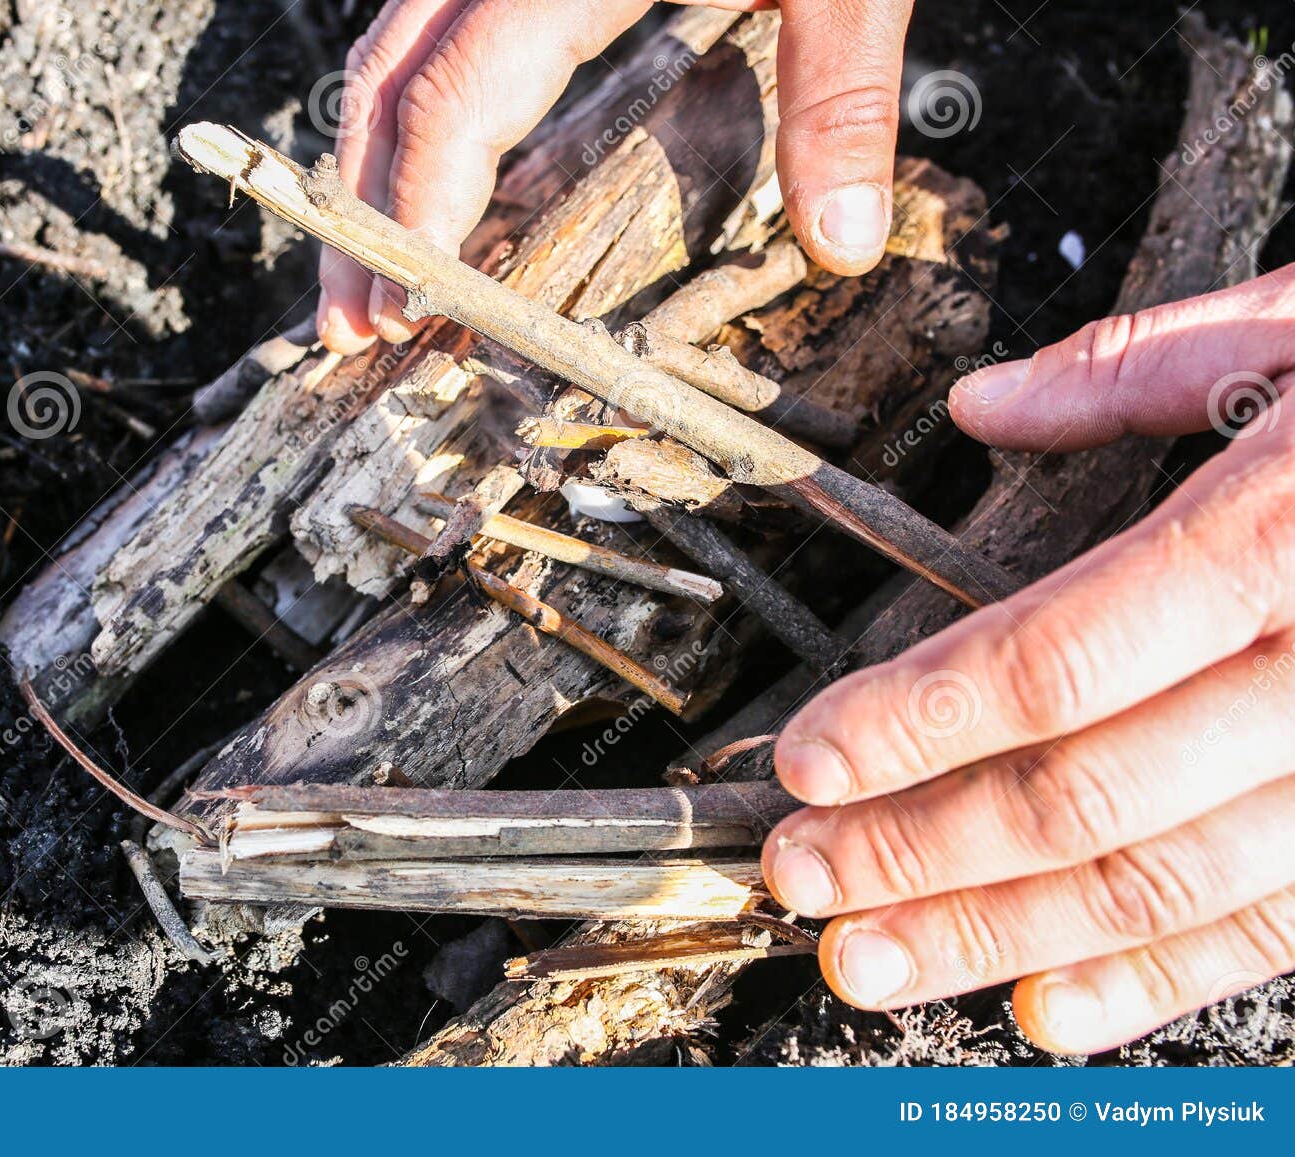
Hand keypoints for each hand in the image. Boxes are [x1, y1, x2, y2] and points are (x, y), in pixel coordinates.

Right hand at [315, 0, 914, 352]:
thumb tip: (844, 244)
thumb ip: (839, 93)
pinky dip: (408, 113)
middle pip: (385, 81)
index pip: (452, 99)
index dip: (417, 210)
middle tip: (351, 323)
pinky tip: (428, 172)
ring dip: (368, 166)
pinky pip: (427, 26)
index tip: (412, 305)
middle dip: (357, 210)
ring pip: (387, 49)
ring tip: (369, 269)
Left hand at [762, 266, 1294, 1054]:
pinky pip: (1283, 926)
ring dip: (1001, 931)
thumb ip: (1142, 371)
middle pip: (1089, 792)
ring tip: (874, 957)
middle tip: (801, 877)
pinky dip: (1160, 978)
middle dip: (922, 846)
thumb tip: (986, 406)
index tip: (810, 760)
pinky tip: (1049, 1003)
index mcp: (1289, 529)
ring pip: (1167, 884)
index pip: (1061, 655)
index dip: (919, 719)